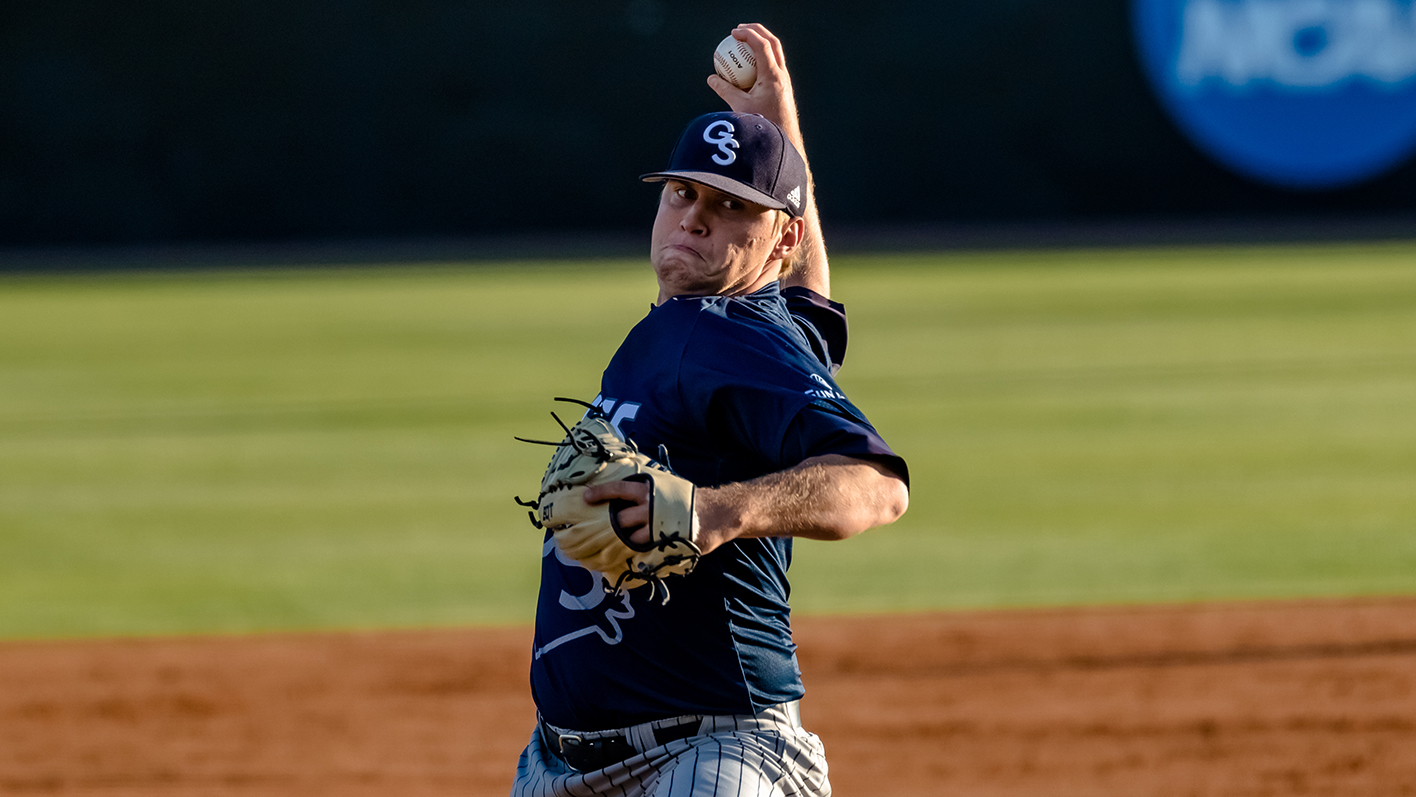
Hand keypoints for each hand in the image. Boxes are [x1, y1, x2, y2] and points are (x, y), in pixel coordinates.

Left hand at [584, 479, 733, 554]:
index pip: (618, 490)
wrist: (715, 513)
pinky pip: (645, 552)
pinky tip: (634, 558)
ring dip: (625, 543)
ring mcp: (656, 527)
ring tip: (618, 546)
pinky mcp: (664, 543)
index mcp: (648, 491)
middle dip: (612, 526)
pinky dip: (638, 555)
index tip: (586, 498)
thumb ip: (646, 491)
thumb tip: (624, 493)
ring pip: (631, 539)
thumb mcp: (666, 487)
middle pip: (620, 520)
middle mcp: (649, 507)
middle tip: (602, 531)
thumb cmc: (687, 499)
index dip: (601, 493)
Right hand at [706, 23, 802, 146]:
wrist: (784, 138)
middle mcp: (782, 74)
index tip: (733, 33)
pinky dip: (761, 57)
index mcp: (773, 75)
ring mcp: (784, 79)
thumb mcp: (739, 106)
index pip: (762, 45)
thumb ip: (725, 90)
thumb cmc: (761, 123)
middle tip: (740, 29)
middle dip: (756, 31)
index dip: (747, 34)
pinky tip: (749, 62)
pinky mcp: (783, 86)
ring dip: (761, 42)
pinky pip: (773, 64)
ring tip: (744, 41)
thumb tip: (711, 78)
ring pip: (775, 52)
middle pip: (772, 42)